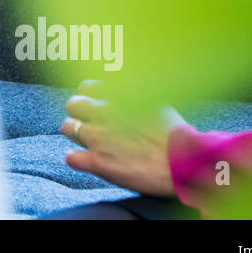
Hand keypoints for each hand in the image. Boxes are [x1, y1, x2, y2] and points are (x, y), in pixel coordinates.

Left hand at [60, 79, 184, 197]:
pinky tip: (88, 161)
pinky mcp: (98, 162)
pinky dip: (77, 159)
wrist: (184, 165)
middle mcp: (104, 113)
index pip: (86, 87)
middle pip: (73, 105)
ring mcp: (99, 138)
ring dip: (77, 134)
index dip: (88, 97)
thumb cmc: (175, 135)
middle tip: (90, 124)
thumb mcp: (156, 102)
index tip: (94, 105)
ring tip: (91, 142)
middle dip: (79, 113)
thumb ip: (134, 96)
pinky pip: (71, 157)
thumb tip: (123, 92)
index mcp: (119, 97)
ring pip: (68, 128)